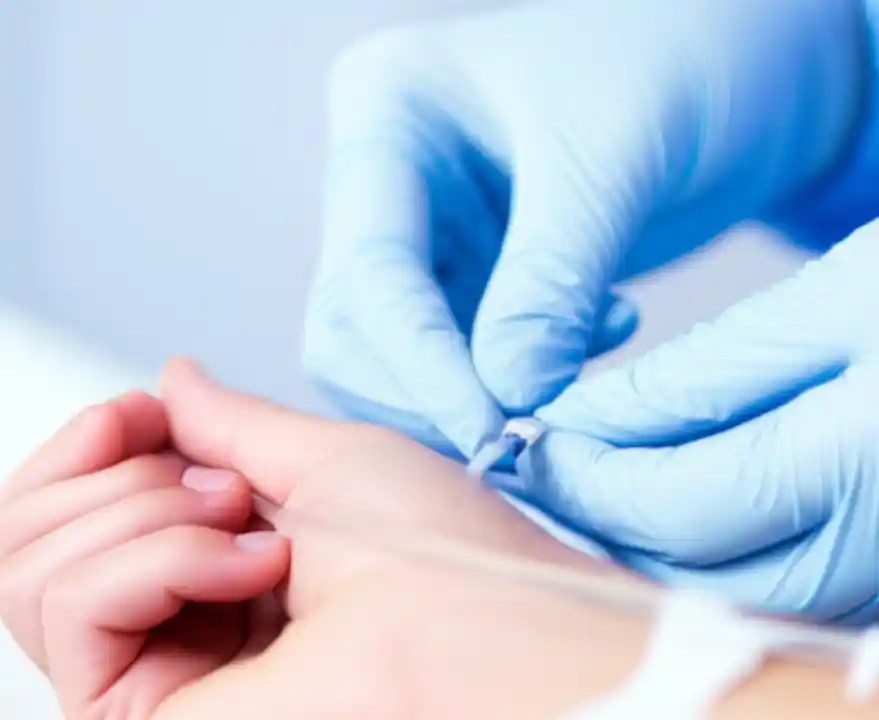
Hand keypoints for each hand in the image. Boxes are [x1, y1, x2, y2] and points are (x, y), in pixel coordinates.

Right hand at [3, 360, 619, 717]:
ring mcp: (159, 674)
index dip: (95, 439)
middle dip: (124, 474)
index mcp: (225, 565)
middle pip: (36, 530)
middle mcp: (183, 624)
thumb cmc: (442, 555)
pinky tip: (252, 569)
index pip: (83, 503)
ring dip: (144, 515)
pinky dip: (158, 559)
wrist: (484, 631)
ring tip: (258, 534)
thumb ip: (234, 426)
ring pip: (32, 563)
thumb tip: (171, 382)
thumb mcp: (327, 460)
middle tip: (233, 489)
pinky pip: (69, 603)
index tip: (142, 410)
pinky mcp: (140, 717)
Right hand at [305, 0, 862, 456]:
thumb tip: (504, 397)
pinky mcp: (478, 275)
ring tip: (587, 365)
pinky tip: (608, 330)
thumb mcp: (616, 161)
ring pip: (403, 361)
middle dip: (436, 395)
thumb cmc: (684, 64)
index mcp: (390, 110)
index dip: (422, 367)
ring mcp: (430, 230)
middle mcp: (388, 176)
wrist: (748, 63)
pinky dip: (523, 378)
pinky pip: (469, 361)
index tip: (492, 435)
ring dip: (483, 396)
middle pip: (356, 330)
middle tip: (534, 431)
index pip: (372, 270)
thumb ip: (552, 279)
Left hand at [525, 153, 878, 632]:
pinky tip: (728, 516)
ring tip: (628, 490)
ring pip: (771, 609)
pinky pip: (837, 609)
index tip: (536, 440)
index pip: (690, 503)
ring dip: (685, 558)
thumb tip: (595, 424)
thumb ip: (715, 373)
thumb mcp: (853, 283)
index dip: (595, 478)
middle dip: (622, 528)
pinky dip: (766, 570)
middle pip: (717, 578)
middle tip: (564, 469)